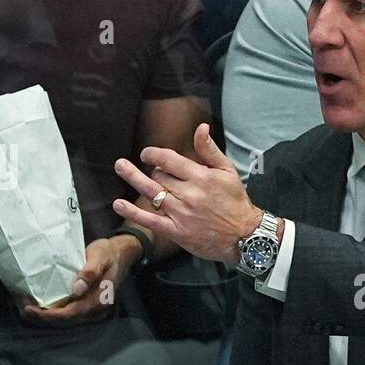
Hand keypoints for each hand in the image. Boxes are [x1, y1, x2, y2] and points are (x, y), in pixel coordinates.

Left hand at [21, 235, 139, 326]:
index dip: (50, 314)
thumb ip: (90, 272)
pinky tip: (43, 304)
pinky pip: (69, 311)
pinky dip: (55, 310)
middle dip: (44, 316)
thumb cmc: (108, 253)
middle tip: (23, 308)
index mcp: (99, 299)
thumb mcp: (100, 257)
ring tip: (28, 307)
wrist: (121, 253)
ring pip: (67, 316)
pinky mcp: (87, 302)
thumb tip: (77, 289)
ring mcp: (92, 307)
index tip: (31, 309)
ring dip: (47, 314)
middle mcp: (96, 308)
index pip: (71, 312)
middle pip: (67, 318)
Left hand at [112, 124, 260, 264]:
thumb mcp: (228, 172)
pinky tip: (119, 204)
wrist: (245, 236)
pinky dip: (133, 212)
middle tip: (156, 174)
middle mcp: (189, 194)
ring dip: (133, 178)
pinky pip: (150, 220)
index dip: (154, 154)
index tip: (147, 154)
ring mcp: (181, 213)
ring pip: (152, 193)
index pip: (169, 160)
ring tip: (120, 166)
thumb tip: (200, 128)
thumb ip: (210, 151)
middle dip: (155, 172)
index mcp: (201, 177)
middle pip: (160, 176)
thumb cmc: (236, 202)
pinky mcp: (177, 232)